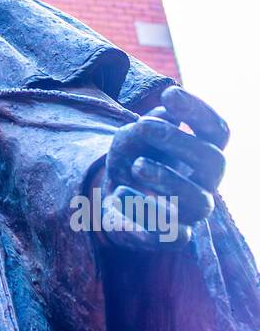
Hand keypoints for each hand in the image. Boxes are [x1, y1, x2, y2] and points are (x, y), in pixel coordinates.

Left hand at [100, 85, 228, 248]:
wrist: (112, 199)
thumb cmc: (130, 160)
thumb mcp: (129, 138)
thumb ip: (144, 129)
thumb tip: (163, 120)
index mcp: (202, 153)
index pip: (218, 130)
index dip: (199, 110)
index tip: (168, 92)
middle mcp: (205, 183)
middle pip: (214, 161)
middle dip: (179, 140)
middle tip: (143, 126)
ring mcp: (192, 212)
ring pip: (199, 203)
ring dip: (167, 178)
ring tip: (136, 165)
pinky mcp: (173, 237)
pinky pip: (172, 234)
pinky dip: (144, 211)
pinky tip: (120, 192)